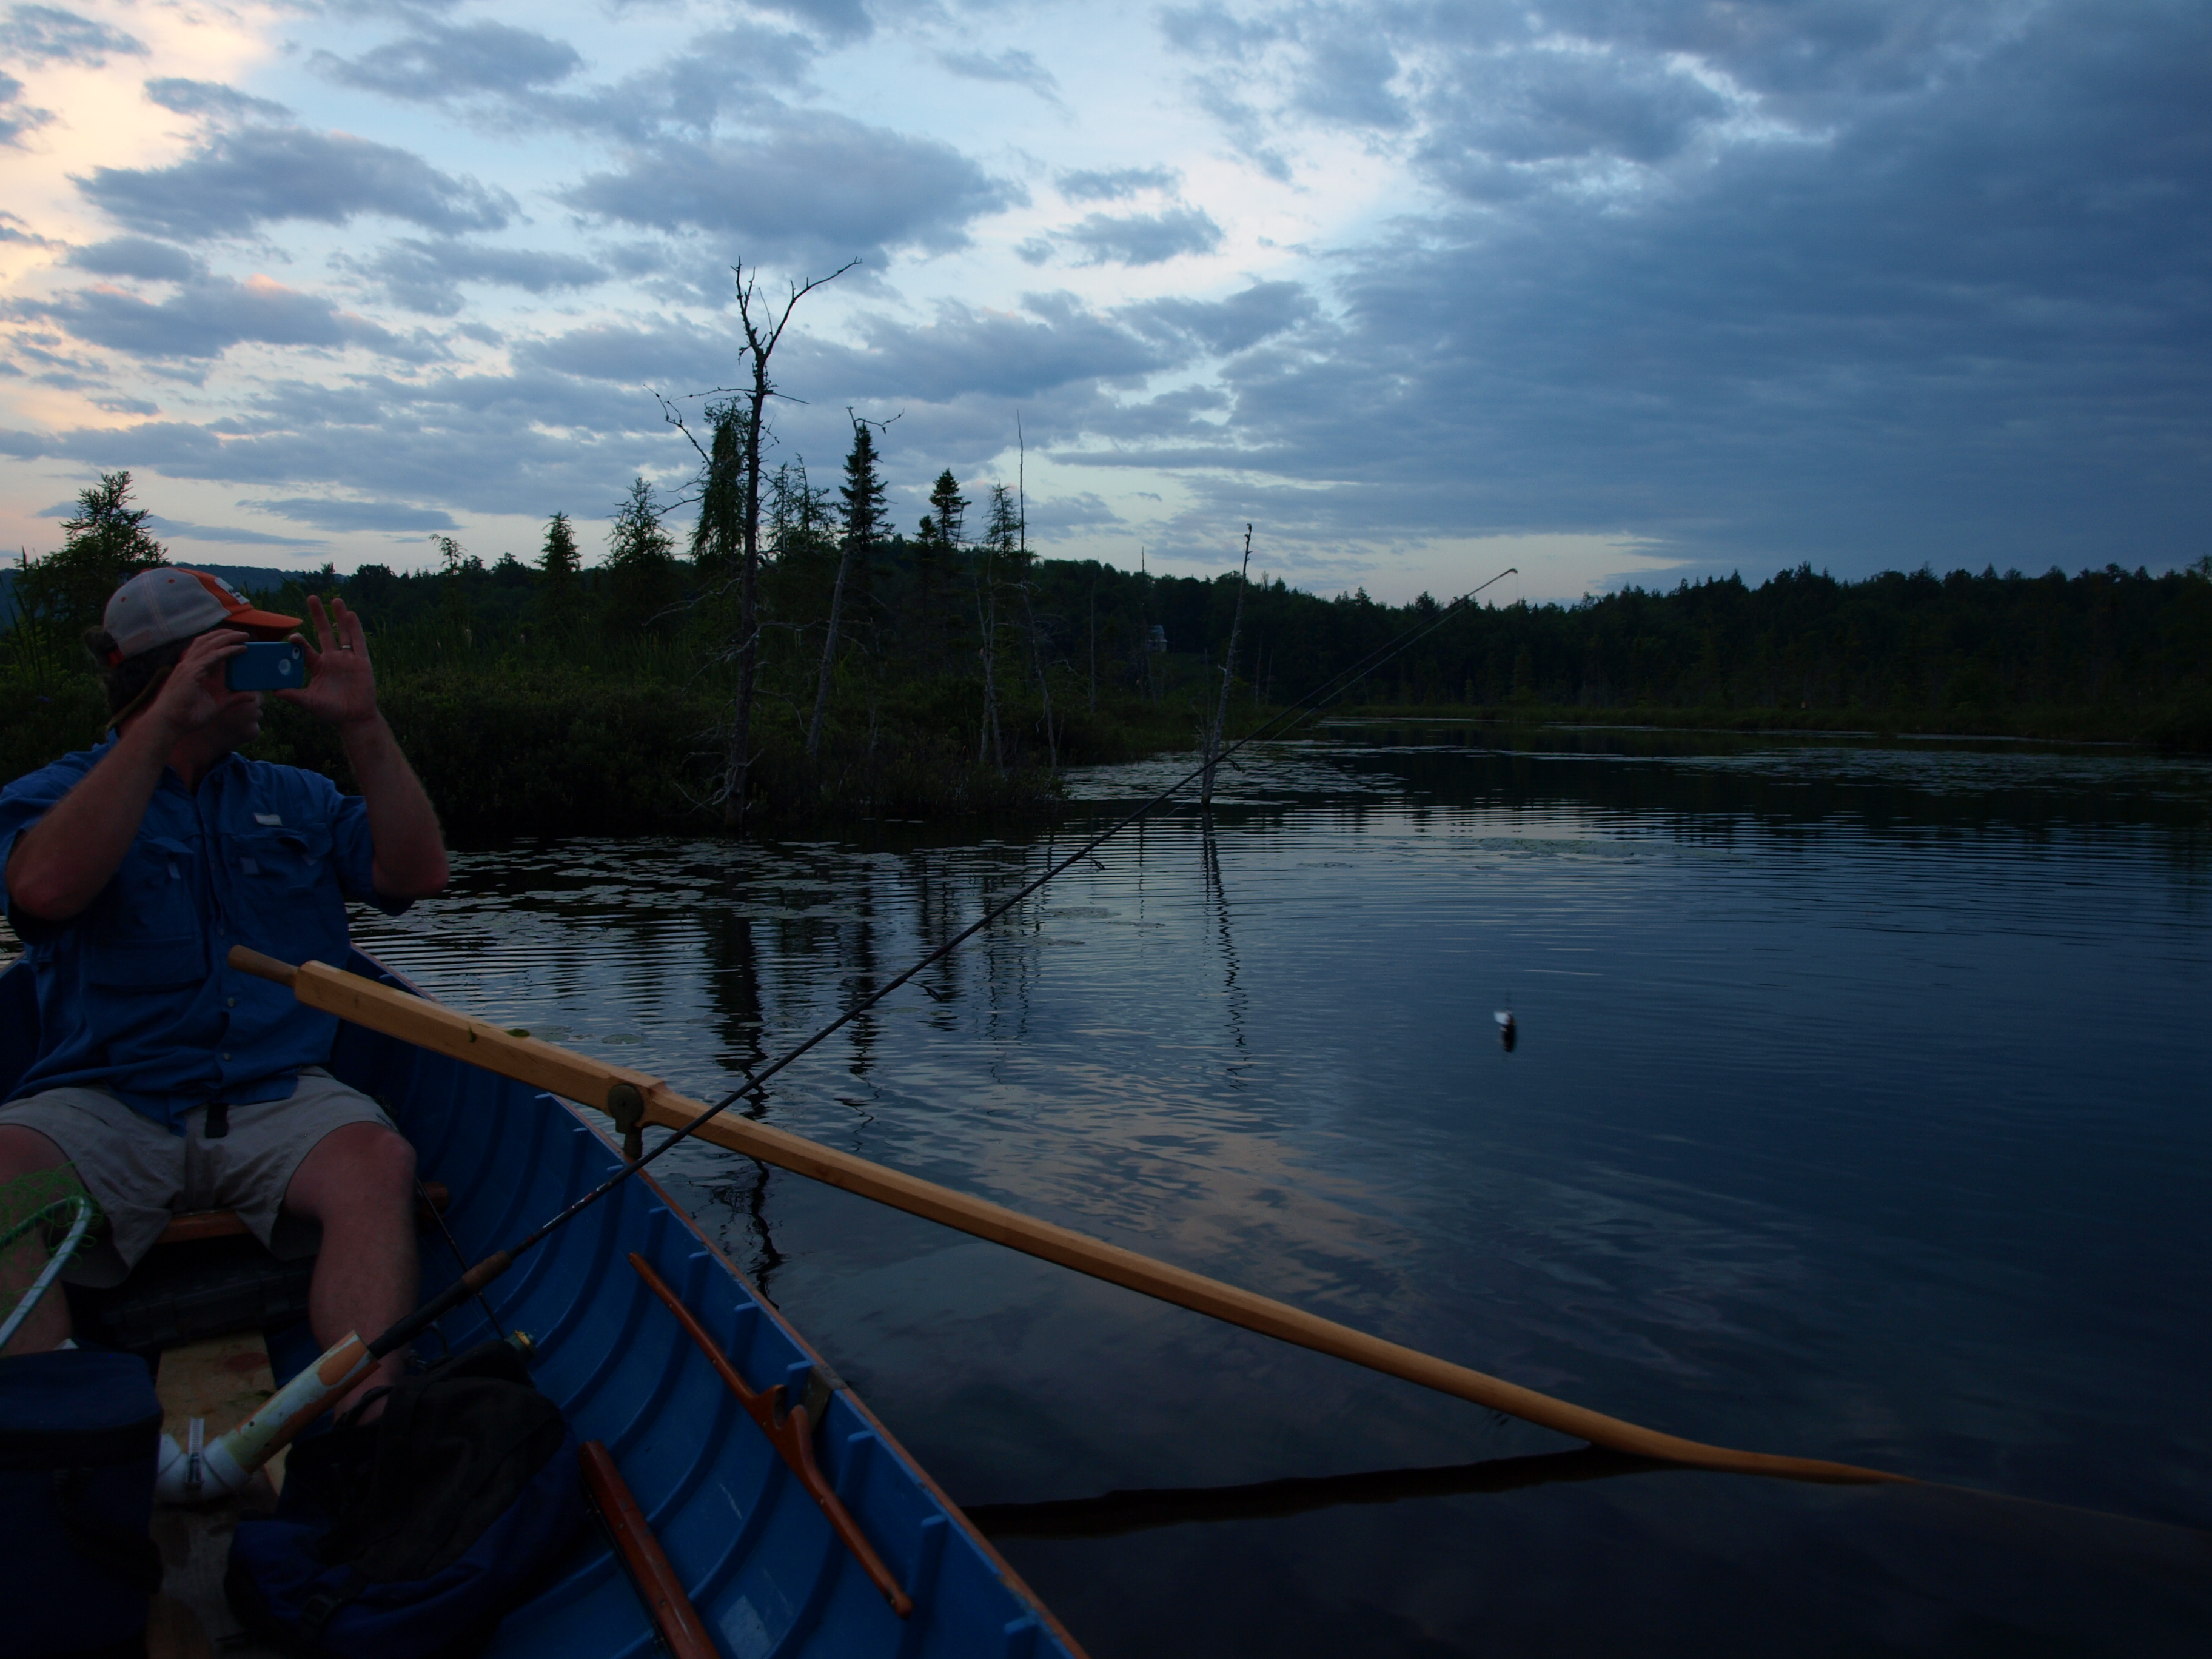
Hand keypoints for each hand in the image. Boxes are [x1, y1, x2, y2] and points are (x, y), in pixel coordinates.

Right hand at [145, 627, 249, 739]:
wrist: (170, 723)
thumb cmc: (189, 716)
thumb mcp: (218, 705)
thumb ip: (234, 698)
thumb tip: (253, 696)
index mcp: (192, 670)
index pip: (205, 648)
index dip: (219, 641)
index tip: (236, 640)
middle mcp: (189, 665)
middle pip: (206, 641)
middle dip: (224, 634)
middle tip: (242, 634)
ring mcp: (189, 667)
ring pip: (209, 644)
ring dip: (227, 638)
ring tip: (243, 636)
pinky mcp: (191, 672)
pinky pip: (212, 656)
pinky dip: (226, 651)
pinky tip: (238, 648)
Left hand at [279, 595, 379, 728]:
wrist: (354, 719)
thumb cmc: (331, 712)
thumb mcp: (308, 703)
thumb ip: (292, 695)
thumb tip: (273, 691)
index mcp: (318, 667)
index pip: (306, 649)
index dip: (300, 641)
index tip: (293, 636)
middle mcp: (332, 659)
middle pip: (325, 632)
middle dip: (318, 615)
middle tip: (311, 597)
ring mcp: (347, 659)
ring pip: (343, 633)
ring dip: (339, 616)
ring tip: (335, 599)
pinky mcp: (362, 662)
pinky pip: (358, 643)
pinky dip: (355, 629)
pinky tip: (351, 615)